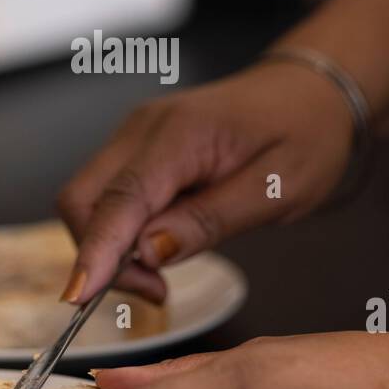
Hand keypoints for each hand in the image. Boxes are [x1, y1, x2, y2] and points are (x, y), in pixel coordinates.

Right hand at [57, 60, 354, 303]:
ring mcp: (136, 135)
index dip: (96, 250)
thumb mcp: (278, 190)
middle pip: (82, 199)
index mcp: (183, 132)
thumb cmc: (305, 134)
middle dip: (99, 255)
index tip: (78, 296)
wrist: (309, 92)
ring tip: (161, 274)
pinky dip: (119, 232)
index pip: (121, 197)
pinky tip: (158, 246)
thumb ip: (210, 221)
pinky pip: (108, 197)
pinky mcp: (137, 149)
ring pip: (89, 201)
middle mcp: (145, 128)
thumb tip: (147, 252)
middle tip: (154, 290)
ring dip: (108, 247)